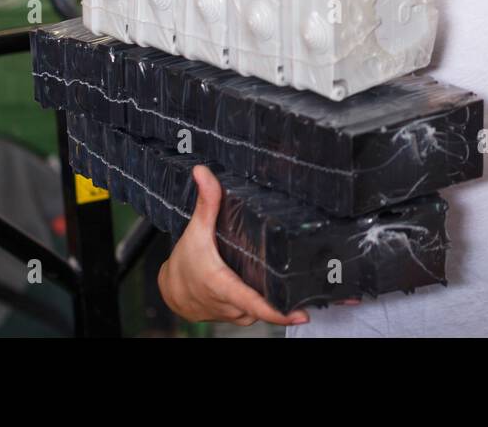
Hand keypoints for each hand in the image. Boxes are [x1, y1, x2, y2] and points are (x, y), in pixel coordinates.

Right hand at [158, 164, 313, 325]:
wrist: (171, 289)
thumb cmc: (184, 262)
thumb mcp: (196, 231)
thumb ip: (206, 202)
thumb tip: (203, 172)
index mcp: (222, 286)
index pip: (253, 303)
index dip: (278, 312)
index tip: (301, 315)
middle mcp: (230, 305)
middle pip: (265, 306)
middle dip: (288, 300)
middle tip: (316, 290)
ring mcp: (235, 314)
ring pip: (263, 310)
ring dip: (278, 302)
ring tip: (301, 288)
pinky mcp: (238, 316)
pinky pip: (258, 313)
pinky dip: (268, 304)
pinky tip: (280, 292)